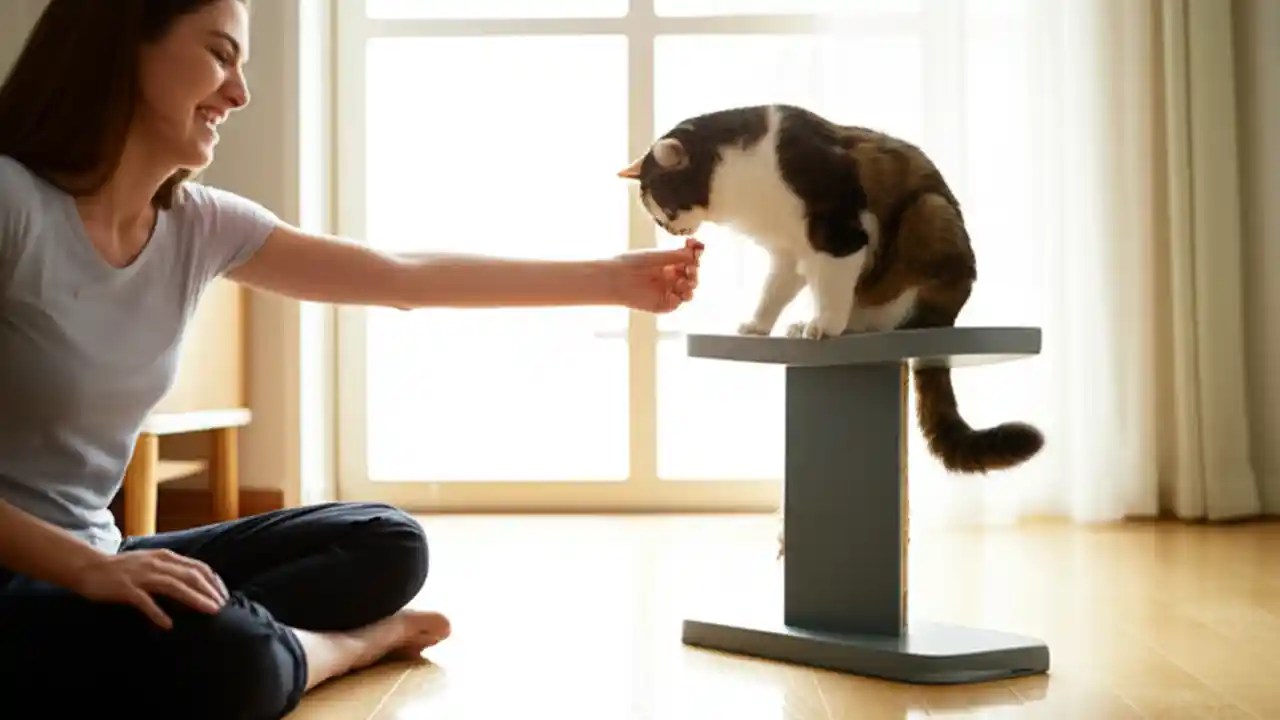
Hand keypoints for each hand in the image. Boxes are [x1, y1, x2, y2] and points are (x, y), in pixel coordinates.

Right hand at [73, 549, 228, 628]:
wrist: (89, 567)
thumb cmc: (123, 568)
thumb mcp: (151, 562)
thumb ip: (171, 570)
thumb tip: (194, 584)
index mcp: (165, 557)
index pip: (198, 567)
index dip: (213, 582)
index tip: (224, 596)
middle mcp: (157, 563)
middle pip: (190, 576)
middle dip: (209, 591)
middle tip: (222, 607)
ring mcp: (141, 575)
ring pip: (174, 586)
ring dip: (194, 599)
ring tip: (209, 611)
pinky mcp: (126, 589)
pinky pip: (145, 602)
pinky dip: (158, 613)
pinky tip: (168, 625)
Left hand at [610, 238, 702, 312]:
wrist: (615, 278)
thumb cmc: (632, 263)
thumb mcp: (656, 256)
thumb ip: (675, 255)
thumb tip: (694, 253)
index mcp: (670, 264)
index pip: (690, 260)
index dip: (696, 255)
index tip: (697, 247)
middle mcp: (671, 278)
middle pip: (692, 277)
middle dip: (694, 272)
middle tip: (690, 269)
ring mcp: (667, 292)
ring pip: (687, 292)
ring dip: (690, 287)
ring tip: (683, 282)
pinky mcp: (661, 305)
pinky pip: (675, 304)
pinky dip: (677, 300)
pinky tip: (673, 295)